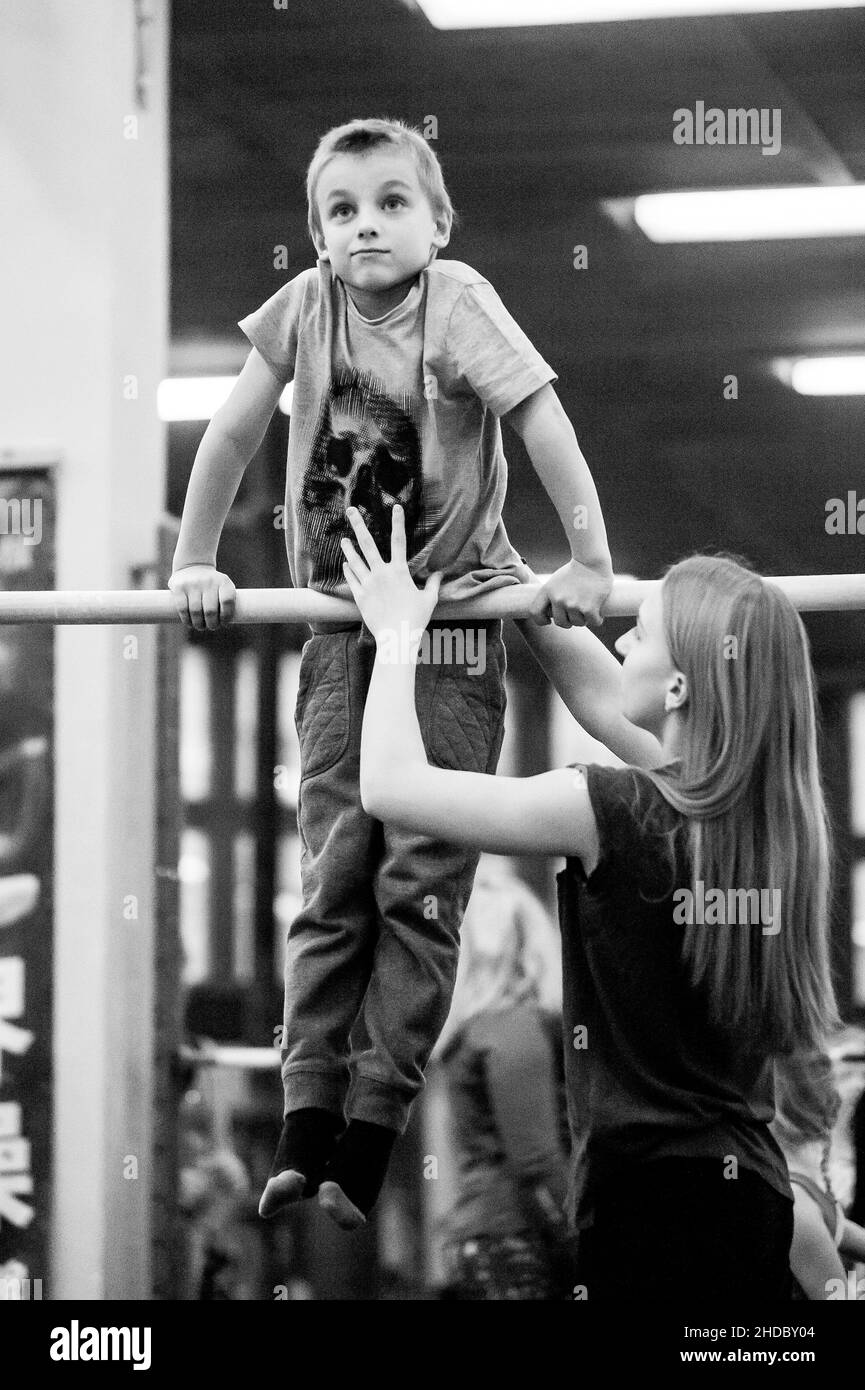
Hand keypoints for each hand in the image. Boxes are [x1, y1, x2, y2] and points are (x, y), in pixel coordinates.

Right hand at [168, 564, 235, 630]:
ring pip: (196, 611)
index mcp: (224, 582)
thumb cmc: (212, 585)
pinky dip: (186, 619)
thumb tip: (229, 624)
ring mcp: (193, 583)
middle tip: (211, 627)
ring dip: (199, 624)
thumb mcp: (223, 587)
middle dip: (212, 624)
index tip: (223, 622)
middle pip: (210, 610)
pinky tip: (189, 623)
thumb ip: (227, 603)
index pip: (227, 602)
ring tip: (200, 627)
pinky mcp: (179, 587)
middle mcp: (209, 581)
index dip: (226, 616)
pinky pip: (183, 608)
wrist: (193, 566)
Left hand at [341, 505, 440, 645]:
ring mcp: (368, 584)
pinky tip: (346, 564)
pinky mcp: (359, 597)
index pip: (399, 541)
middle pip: (367, 544)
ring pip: (355, 561)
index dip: (398, 522)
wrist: (396, 637)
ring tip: (343, 540)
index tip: (396, 507)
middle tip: (350, 510)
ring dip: (349, 549)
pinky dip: (348, 570)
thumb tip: (440, 573)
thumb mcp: (429, 599)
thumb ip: (434, 583)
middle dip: (358, 525)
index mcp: (399, 571)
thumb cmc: (415, 619)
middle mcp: (381, 573)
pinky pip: (352, 579)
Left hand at [529, 558, 612, 628]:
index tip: (548, 620)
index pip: (535, 612)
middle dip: (568, 621)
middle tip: (575, 614)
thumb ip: (551, 595)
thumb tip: (550, 613)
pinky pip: (593, 622)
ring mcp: (573, 604)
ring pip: (578, 623)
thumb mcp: (556, 580)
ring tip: (587, 609)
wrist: (592, 561)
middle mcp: (558, 599)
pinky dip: (596, 619)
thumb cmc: (576, 569)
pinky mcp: (589, 608)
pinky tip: (598, 614)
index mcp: (547, 591)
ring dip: (583, 619)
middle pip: (561, 622)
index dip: (541, 620)